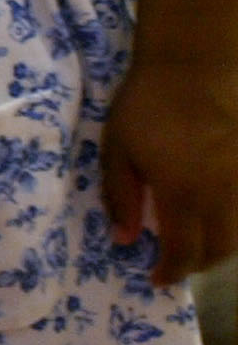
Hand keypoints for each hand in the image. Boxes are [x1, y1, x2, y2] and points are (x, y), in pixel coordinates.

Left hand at [101, 51, 237, 282]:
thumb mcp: (117, 150)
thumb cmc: (147, 105)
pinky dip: (234, 223)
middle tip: (175, 263)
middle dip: (197, 265)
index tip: (155, 279)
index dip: (170, 272)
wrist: (194, 66)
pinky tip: (216, 216)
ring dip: (220, 248)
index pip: (183, 253)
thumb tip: (124, 240)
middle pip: (220, 251)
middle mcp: (222, 195)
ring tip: (195, 243)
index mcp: (182, 194)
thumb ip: (121, 197)